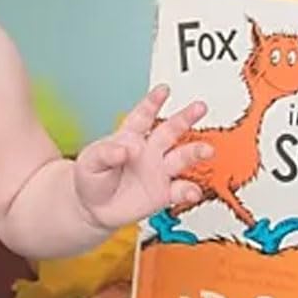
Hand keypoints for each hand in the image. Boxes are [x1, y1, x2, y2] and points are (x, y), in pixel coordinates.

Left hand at [72, 85, 211, 231]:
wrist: (93, 208)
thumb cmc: (91, 178)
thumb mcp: (90, 161)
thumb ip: (106, 153)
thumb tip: (126, 149)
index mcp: (130, 137)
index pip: (142, 116)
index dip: (153, 102)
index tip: (164, 90)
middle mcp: (149, 151)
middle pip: (170, 130)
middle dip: (185, 118)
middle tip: (200, 107)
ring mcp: (158, 171)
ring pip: (182, 157)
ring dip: (195, 152)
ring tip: (206, 150)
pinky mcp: (163, 193)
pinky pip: (180, 190)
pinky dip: (189, 190)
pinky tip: (192, 191)